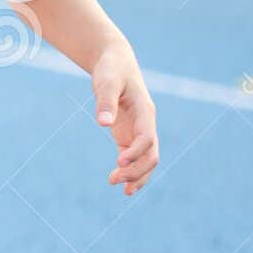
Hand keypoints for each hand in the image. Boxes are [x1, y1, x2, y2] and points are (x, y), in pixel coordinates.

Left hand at [91, 45, 159, 195]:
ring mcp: (139, 130)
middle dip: (137, 170)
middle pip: (151, 154)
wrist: (115, 62)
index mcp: (145, 110)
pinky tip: (118, 180)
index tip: (119, 161)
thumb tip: (102, 123)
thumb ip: (105, 101)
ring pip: (146, 160)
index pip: (147, 137)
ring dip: (137, 175)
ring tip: (122, 190)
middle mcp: (146, 123)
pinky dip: (129, 170)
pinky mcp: (128, 134)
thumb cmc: (111, 69)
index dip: (136, 151)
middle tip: (114, 181)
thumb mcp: (107, 81)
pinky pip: (134, 157)